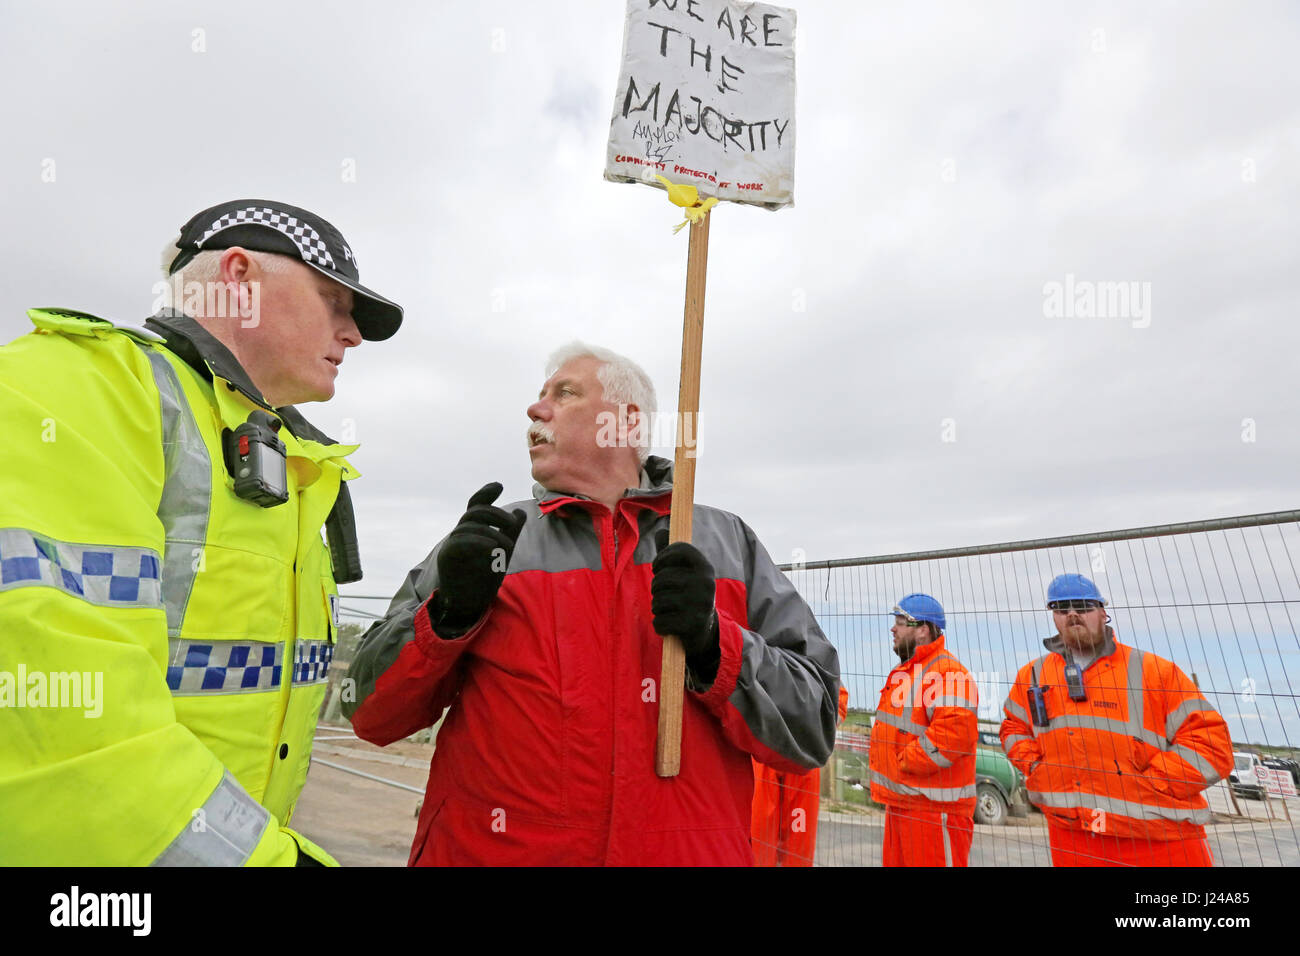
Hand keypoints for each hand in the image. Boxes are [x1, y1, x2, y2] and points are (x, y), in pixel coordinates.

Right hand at [429, 483, 526, 635]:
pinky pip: (460, 542)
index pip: (476, 505)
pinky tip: (492, 547)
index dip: (485, 493)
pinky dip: (478, 542)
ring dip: (492, 532)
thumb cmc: (484, 577)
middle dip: (495, 513)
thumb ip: (511, 533)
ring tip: (507, 545)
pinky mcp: (447, 557)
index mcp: (473, 529)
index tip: (499, 486)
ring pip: (469, 525)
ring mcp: (452, 544)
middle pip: (475, 511)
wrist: (470, 603)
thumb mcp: (504, 552)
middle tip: (512, 523)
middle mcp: (460, 533)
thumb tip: (519, 512)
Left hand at [652, 529, 719, 679]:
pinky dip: (659, 625)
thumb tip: (662, 531)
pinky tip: (669, 626)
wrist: (707, 631)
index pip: (678, 548)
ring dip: (657, 608)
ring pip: (657, 601)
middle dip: (656, 589)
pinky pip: (660, 621)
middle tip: (664, 595)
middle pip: (661, 578)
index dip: (662, 557)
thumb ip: (672, 555)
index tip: (658, 568)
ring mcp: (700, 604)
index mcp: (705, 566)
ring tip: (668, 610)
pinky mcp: (693, 624)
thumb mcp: (685, 574)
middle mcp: (706, 583)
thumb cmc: (689, 596)